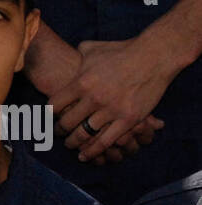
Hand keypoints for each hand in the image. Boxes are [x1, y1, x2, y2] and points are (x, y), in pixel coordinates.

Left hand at [50, 37, 170, 163]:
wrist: (155, 55)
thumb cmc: (122, 50)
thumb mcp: (93, 49)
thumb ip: (76, 55)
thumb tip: (66, 55)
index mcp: (81, 82)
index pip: (53, 106)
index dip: (48, 115)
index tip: (48, 118)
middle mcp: (94, 98)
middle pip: (66, 123)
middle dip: (59, 131)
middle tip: (58, 134)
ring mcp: (111, 110)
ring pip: (83, 135)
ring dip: (73, 142)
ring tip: (70, 144)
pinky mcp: (128, 119)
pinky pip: (105, 142)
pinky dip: (92, 151)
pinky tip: (84, 155)